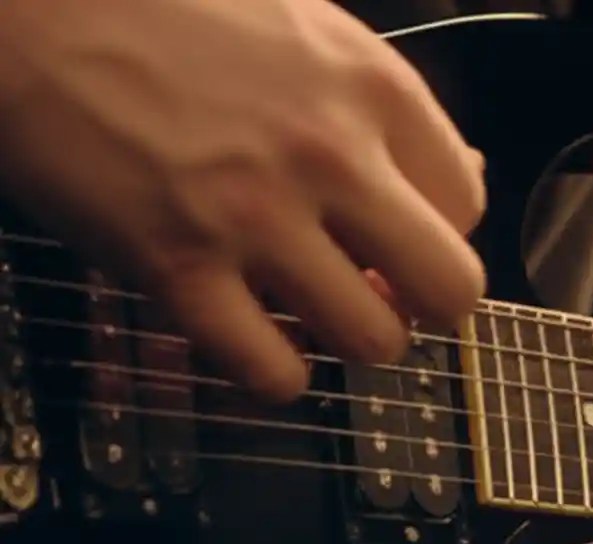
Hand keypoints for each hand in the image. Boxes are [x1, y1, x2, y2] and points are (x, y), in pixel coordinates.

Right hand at [0, 0, 485, 401]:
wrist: (31, 5)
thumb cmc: (164, 7)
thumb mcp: (307, 30)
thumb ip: (384, 110)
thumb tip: (459, 177)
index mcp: (374, 88)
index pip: (468, 206)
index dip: (437, 236)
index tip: (399, 243)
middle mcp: (333, 154)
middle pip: (451, 288)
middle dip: (423, 307)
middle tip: (379, 296)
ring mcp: (257, 215)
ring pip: (373, 342)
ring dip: (348, 342)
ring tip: (312, 318)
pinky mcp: (177, 268)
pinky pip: (270, 373)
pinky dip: (274, 376)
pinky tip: (255, 343)